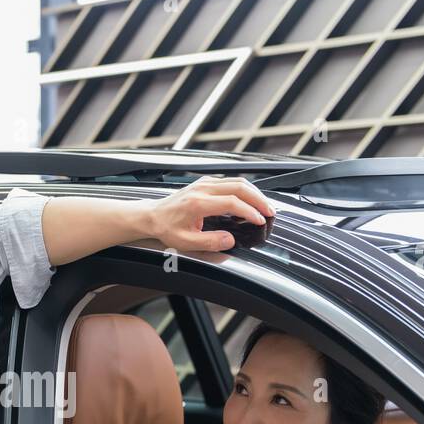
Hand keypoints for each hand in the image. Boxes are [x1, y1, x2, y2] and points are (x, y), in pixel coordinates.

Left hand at [147, 176, 274, 252]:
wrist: (152, 215)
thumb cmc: (166, 228)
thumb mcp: (185, 242)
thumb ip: (209, 242)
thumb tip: (229, 240)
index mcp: (197, 203)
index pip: (231, 202)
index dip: (249, 211)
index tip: (260, 220)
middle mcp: (202, 189)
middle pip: (239, 186)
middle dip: (259, 199)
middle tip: (271, 212)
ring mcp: (204, 183)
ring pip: (237, 181)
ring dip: (254, 193)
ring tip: (265, 207)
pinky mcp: (206, 183)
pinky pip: (231, 182)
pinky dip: (245, 191)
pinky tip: (250, 202)